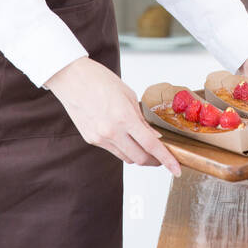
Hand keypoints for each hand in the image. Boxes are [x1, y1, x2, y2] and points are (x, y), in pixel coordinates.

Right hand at [44, 56, 181, 175]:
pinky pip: (113, 151)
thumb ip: (141, 119)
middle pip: (140, 158)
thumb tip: (153, 136)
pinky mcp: (91, 140)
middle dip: (155, 161)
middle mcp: (111, 132)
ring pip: (126, 157)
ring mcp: (99, 138)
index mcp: (124, 117)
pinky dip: (123, 148)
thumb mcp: (128, 95)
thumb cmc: (99, 80)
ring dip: (139, 156)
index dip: (167, 159)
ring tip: (145, 147)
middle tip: (162, 157)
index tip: (176, 169)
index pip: (151, 145)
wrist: (71, 78)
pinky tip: (126, 138)